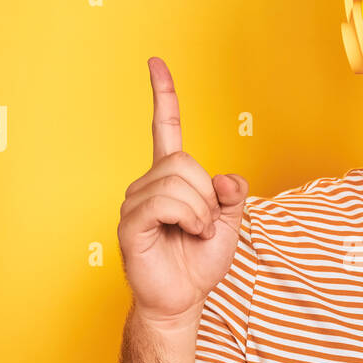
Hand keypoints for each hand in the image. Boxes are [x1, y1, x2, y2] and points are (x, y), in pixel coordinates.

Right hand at [117, 57, 248, 329]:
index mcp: (170, 178)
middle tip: (205, 225)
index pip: (164, 128)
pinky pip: (165, 203)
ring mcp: (135, 202)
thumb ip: (232, 195)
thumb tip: (226, 179)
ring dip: (200, 212)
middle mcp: (148, 184)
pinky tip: (185, 234)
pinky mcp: (130, 224)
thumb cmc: (199, 262)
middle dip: (208, 195)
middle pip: (186, 162)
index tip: (155, 62)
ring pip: (179, 182)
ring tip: (193, 234)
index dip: (163, 96)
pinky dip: (188, 218)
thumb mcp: (230, 223)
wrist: (183, 299)